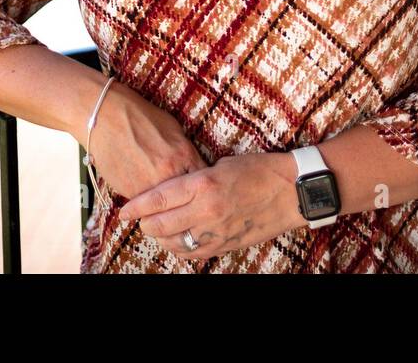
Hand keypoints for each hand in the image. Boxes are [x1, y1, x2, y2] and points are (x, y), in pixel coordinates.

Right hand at [84, 81, 206, 200]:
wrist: (106, 117)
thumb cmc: (139, 117)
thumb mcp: (172, 127)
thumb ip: (184, 149)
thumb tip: (191, 163)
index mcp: (184, 154)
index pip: (202, 180)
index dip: (202, 185)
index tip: (200, 188)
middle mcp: (170, 172)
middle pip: (186, 197)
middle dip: (186, 199)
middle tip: (184, 199)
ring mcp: (150, 186)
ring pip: (165, 205)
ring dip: (165, 205)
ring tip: (162, 197)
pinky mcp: (131, 193)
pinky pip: (144, 204)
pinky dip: (146, 202)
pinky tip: (143, 191)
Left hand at [116, 152, 301, 259]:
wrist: (292, 191)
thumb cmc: (260, 170)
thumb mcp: (222, 164)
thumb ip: (196, 177)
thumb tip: (175, 188)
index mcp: (203, 184)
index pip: (158, 199)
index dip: (137, 207)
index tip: (125, 209)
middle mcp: (205, 211)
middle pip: (160, 225)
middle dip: (145, 223)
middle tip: (140, 219)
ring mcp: (216, 231)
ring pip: (175, 243)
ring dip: (161, 238)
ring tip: (157, 229)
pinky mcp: (226, 245)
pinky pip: (194, 253)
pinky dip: (181, 248)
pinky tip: (178, 241)